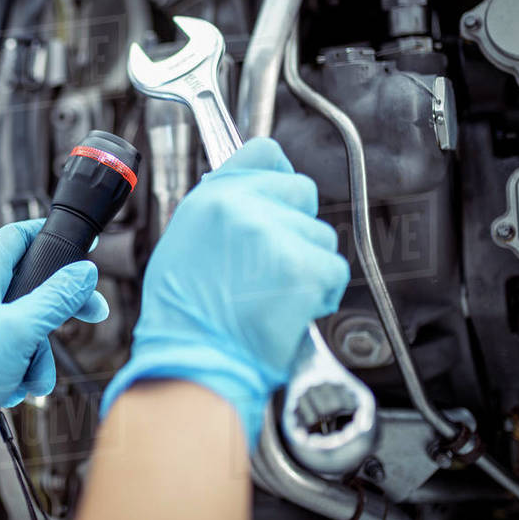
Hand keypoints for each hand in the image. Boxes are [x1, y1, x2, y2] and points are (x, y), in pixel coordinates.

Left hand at [0, 219, 107, 519]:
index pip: (18, 235)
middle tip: (91, 315)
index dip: (52, 239)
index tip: (83, 253)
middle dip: (56, 310)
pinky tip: (11, 392)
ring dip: (36, 354)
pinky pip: (7, 353)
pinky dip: (17, 371)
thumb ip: (56, 299)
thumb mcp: (18, 333)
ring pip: (22, 325)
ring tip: (30, 378)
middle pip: (28, 285)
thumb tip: (84, 273)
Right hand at [101, 137, 349, 445]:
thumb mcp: (184, 246)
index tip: (280, 196)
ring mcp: (275, 235)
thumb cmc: (185, 321)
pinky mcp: (304, 268)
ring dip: (309, 265)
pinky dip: (321, 293)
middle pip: (302, 192)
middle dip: (297, 228)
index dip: (278, 176)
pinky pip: (334, 270)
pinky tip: (290, 310)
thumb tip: (252, 202)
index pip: (264, 153)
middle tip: (273, 265)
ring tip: (274, 296)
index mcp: (210, 200)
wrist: (194, 366)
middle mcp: (242, 208)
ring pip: (322, 235)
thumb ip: (221, 215)